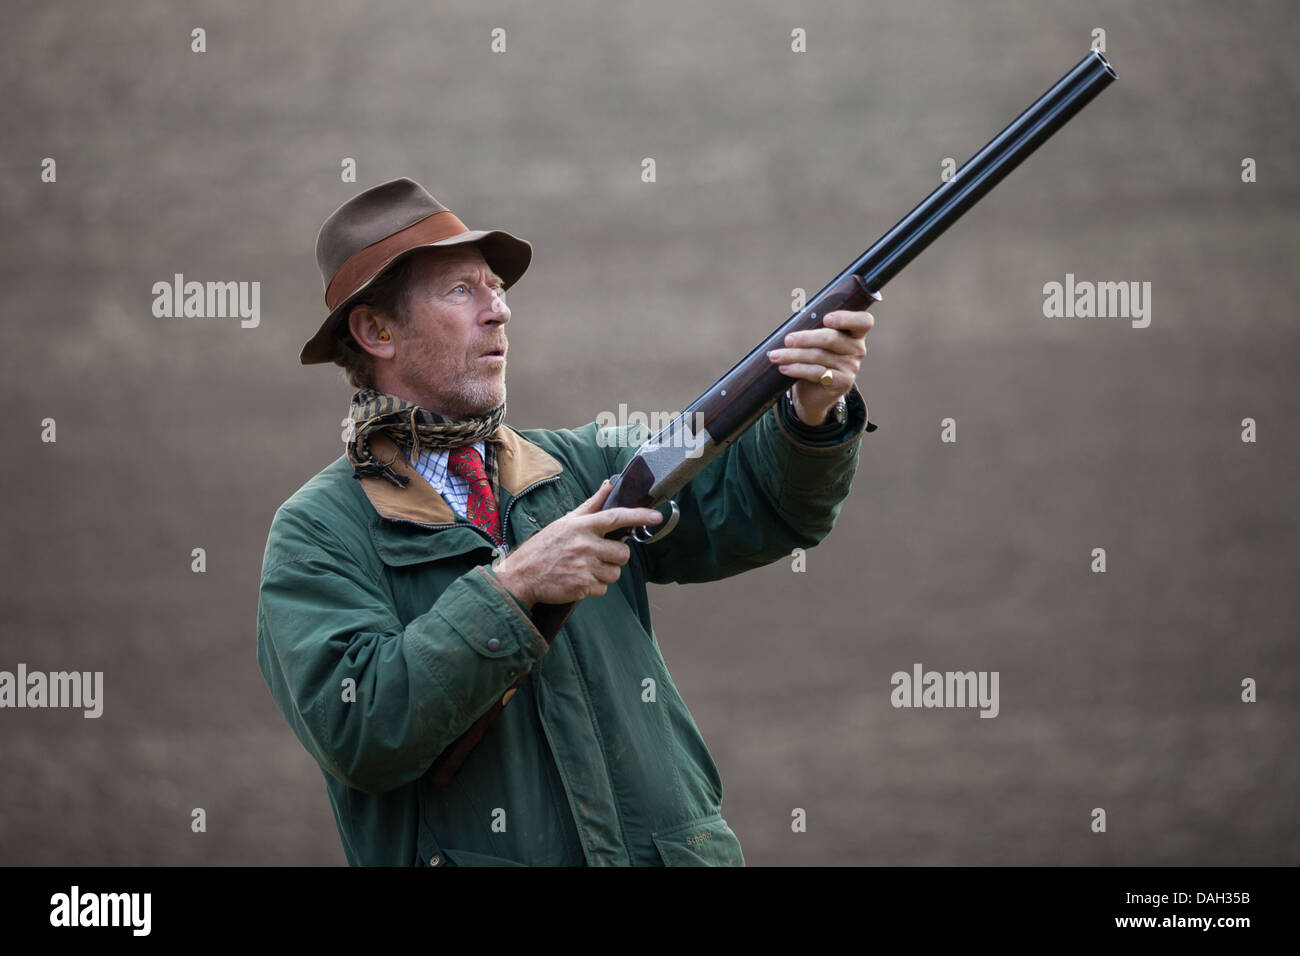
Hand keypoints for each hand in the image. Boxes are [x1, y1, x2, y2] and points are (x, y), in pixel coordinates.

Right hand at [493, 479, 662, 607]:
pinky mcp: (582, 586)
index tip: (656, 516)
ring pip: (615, 573)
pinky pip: (603, 589)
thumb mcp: (566, 522)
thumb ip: (591, 505)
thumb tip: (609, 484)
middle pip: (622, 553)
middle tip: (599, 556)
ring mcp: (584, 567)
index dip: (638, 516)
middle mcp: (584, 545)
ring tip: (586, 569)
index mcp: (581, 526)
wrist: (522, 575)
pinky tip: (579, 581)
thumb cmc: (545, 547)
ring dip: (605, 574)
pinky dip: (594, 588)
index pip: (615, 517)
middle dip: (615, 557)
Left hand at [766, 309, 873, 424]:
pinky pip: (817, 372)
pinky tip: (784, 368)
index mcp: (855, 333)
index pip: (863, 321)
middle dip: (806, 339)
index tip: (826, 319)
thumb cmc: (815, 359)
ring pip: (820, 356)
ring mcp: (851, 367)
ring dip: (794, 355)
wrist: (815, 392)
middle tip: (787, 340)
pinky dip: (797, 369)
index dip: (846, 319)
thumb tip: (791, 323)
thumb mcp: (816, 342)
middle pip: (832, 339)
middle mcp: (857, 349)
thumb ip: (813, 329)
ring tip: (775, 356)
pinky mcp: (843, 382)